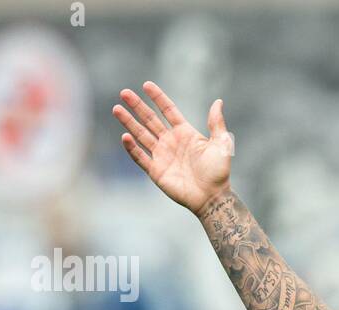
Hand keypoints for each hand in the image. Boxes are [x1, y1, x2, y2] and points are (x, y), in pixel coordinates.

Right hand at [112, 82, 231, 215]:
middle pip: (150, 120)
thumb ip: (216, 123)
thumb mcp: (221, 144)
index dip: (158, 98)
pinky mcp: (156, 171)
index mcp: (185, 133)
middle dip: (137, 106)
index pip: (168, 110)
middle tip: (124, 93)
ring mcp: (162, 155)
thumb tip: (218, 101)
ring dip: (129, 122)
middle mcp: (171, 142)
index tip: (146, 85)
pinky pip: (140, 157)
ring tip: (117, 109)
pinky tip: (125, 136)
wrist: (212, 196)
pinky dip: (132, 147)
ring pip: (141, 135)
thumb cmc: (218, 171)